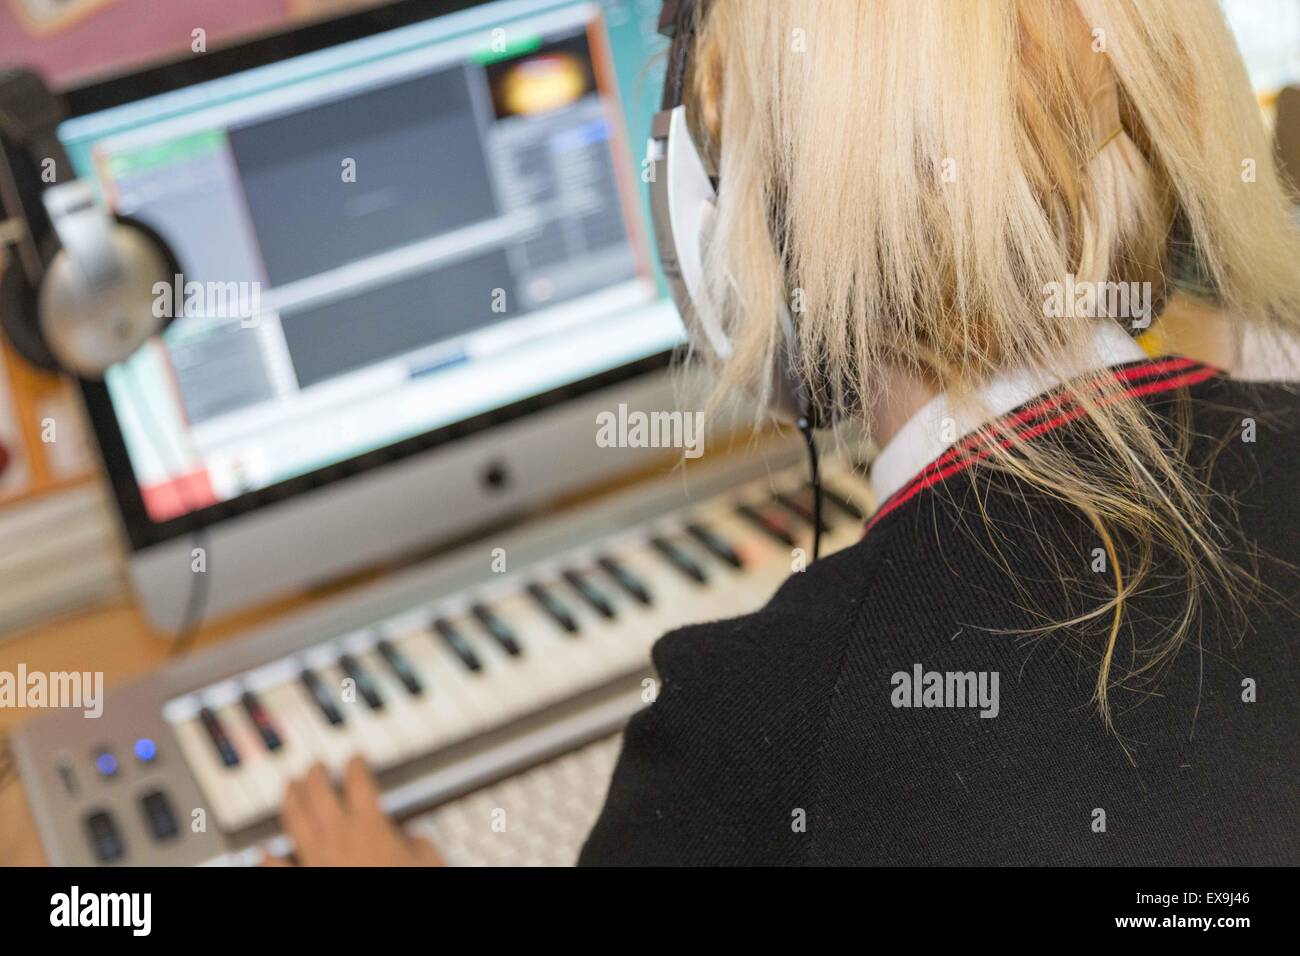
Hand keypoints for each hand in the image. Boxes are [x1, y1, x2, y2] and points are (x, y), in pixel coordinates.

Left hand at [265, 757, 443, 866]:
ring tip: (289, 785)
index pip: (358, 781)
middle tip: (316, 766)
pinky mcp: (304, 878)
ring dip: (290, 798)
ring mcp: (316, 858)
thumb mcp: (428, 860)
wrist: (385, 925)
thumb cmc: (406, 883)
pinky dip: (268, 860)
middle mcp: (338, 835)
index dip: (356, 764)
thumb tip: (415, 839)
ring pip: (294, 819)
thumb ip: (419, 843)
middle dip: (316, 773)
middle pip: (318, 791)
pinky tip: (263, 854)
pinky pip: (278, 867)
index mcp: (369, 824)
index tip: (355, 759)